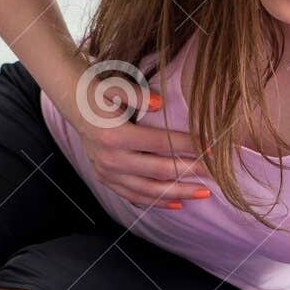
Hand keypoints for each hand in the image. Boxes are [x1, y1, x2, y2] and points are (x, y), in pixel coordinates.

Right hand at [71, 76, 212, 210]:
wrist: (74, 103)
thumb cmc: (100, 91)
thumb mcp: (115, 86)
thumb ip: (137, 94)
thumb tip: (160, 104)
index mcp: (115, 136)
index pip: (161, 143)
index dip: (188, 145)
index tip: (212, 147)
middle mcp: (111, 159)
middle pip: (159, 171)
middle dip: (190, 173)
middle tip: (216, 174)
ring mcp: (107, 173)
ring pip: (148, 190)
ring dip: (178, 193)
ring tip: (203, 193)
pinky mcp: (106, 179)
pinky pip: (133, 196)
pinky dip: (156, 202)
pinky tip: (178, 203)